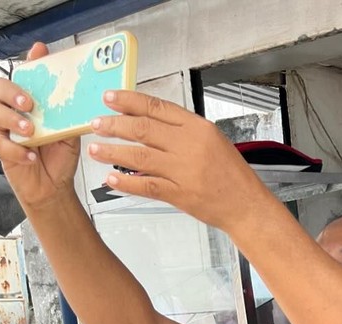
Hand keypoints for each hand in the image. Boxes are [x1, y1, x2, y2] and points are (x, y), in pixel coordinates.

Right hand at [0, 43, 80, 209]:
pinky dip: (17, 150)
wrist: (55, 189)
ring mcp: (7, 131)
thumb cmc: (60, 159)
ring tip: (30, 130)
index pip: (23, 77)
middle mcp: (15, 112)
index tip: (38, 53)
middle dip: (10, 91)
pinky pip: (2, 145)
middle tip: (28, 102)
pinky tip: (31, 156)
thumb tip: (79, 97)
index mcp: (31, 104)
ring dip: (12, 119)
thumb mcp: (70, 134)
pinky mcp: (4, 151)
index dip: (27, 62)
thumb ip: (69, 115)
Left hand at [86, 91, 258, 232]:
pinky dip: (126, 183)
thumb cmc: (231, 175)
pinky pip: (146, 186)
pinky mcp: (180, 195)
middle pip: (142, 129)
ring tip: (95, 149)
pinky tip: (110, 179)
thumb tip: (149, 124)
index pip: (156, 107)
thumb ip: (183, 131)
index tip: (109, 98)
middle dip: (114, 125)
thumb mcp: (212, 140)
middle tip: (96, 124)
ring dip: (113, 152)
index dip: (129, 101)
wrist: (246, 205)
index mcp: (197, 127)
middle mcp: (188, 145)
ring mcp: (183, 171)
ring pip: (139, 156)